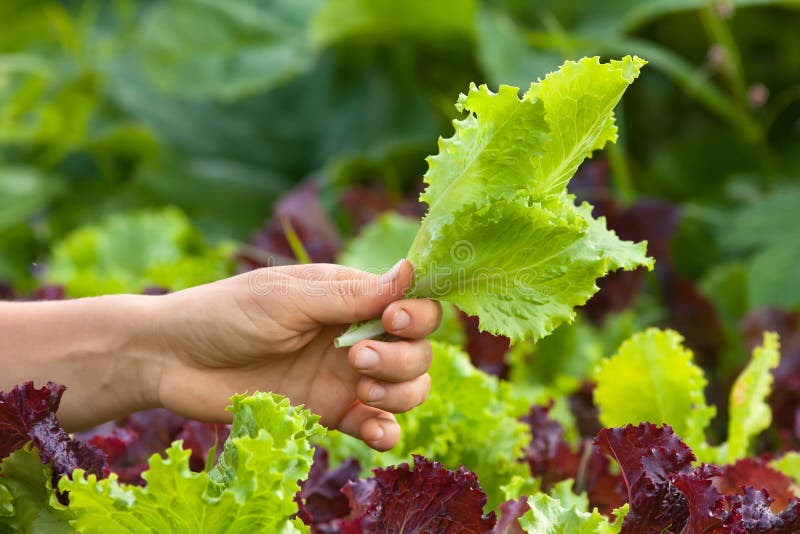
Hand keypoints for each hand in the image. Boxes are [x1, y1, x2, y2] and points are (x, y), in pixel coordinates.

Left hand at [150, 260, 440, 450]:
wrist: (173, 361)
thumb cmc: (226, 314)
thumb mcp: (287, 299)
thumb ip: (349, 295)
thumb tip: (409, 271)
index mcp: (350, 296)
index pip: (412, 302)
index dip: (417, 314)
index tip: (392, 321)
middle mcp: (355, 335)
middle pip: (418, 349)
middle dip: (403, 357)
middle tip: (357, 359)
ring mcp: (344, 377)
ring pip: (407, 388)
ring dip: (400, 392)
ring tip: (360, 389)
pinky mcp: (328, 413)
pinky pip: (375, 425)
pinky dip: (386, 431)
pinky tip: (373, 431)